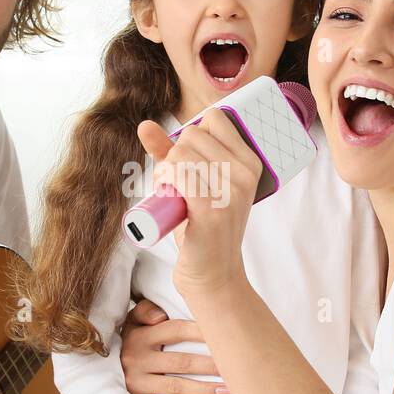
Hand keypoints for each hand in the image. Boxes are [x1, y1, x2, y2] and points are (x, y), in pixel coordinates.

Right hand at [120, 299, 229, 393]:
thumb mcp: (132, 320)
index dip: (202, 332)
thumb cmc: (129, 339)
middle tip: (235, 367)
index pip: (176, 330)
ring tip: (228, 391)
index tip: (226, 335)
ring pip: (175, 388)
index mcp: (141, 336)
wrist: (99, 367)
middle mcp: (137, 359)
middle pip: (181, 362)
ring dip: (204, 390)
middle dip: (211, 365)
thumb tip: (161, 316)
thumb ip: (146, 310)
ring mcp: (136, 383)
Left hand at [137, 109, 261, 298]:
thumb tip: (144, 125)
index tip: (190, 164)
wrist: (213, 275)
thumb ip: (170, 153)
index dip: (190, 138)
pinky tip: (172, 202)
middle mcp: (245, 174)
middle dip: (174, 157)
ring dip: (166, 173)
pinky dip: (165, 184)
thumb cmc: (201, 228)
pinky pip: (178, 174)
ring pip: (180, 153)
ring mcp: (232, 192)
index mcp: (249, 162)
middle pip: (191, 135)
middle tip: (177, 187)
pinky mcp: (212, 211)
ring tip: (174, 197)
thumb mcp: (193, 184)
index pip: (213, 118)